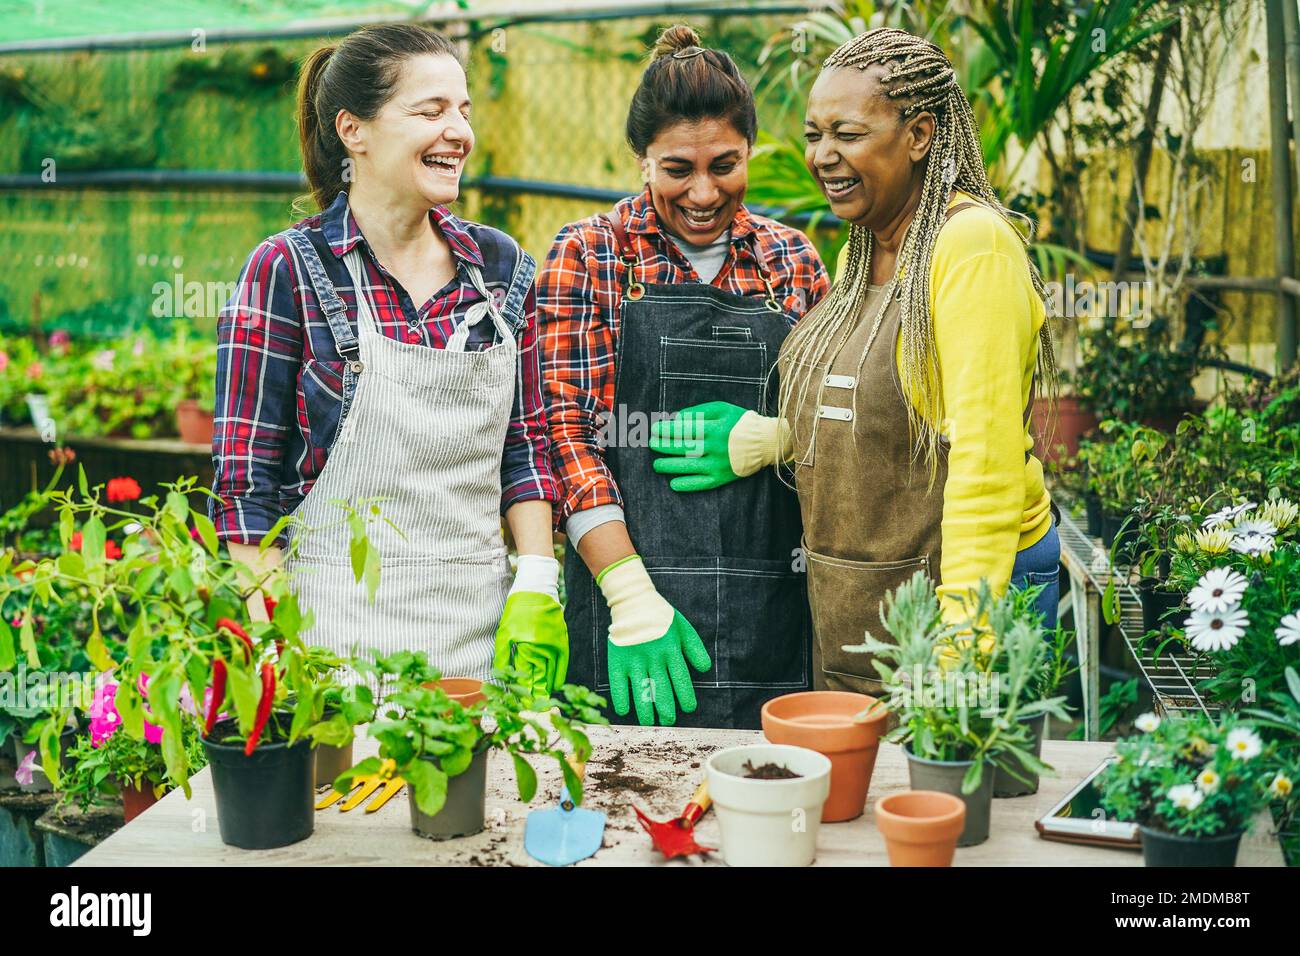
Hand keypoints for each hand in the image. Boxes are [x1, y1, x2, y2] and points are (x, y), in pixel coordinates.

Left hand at [494, 555, 568, 698]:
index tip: (521, 705)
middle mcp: (545, 647)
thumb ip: (504, 656)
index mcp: (529, 645)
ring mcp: (556, 643)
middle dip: (536, 694)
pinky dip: (559, 675)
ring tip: (543, 701)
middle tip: (532, 708)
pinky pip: (563, 662)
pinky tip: (555, 685)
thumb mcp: (505, 632)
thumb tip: (502, 675)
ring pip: (553, 672)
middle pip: (541, 677)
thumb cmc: (517, 609)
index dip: (524, 692)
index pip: (527, 676)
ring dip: (547, 687)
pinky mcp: (562, 639)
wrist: (537, 587)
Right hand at [598, 556, 711, 724]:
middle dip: (666, 710)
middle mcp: (653, 658)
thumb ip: (694, 649)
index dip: (685, 696)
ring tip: (649, 722)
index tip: (688, 708)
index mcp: (670, 650)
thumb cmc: (661, 617)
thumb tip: (705, 669)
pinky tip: (625, 711)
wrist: (634, 602)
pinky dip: (621, 698)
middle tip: (668, 721)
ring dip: (645, 710)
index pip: (680, 679)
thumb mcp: (683, 629)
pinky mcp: (617, 660)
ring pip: (641, 691)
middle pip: (661, 690)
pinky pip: (618, 684)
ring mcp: (634, 660)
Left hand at [649, 401, 786, 491]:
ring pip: (688, 467)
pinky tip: (673, 483)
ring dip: (668, 466)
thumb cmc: (740, 422)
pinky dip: (686, 484)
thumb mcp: (721, 408)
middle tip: (652, 444)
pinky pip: (701, 484)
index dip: (666, 430)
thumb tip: (676, 419)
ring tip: (657, 464)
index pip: (684, 429)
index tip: (655, 429)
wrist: (765, 443)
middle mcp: (716, 447)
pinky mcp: (722, 478)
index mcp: (715, 428)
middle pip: (683, 448)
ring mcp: (718, 465)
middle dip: (663, 446)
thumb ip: (698, 411)